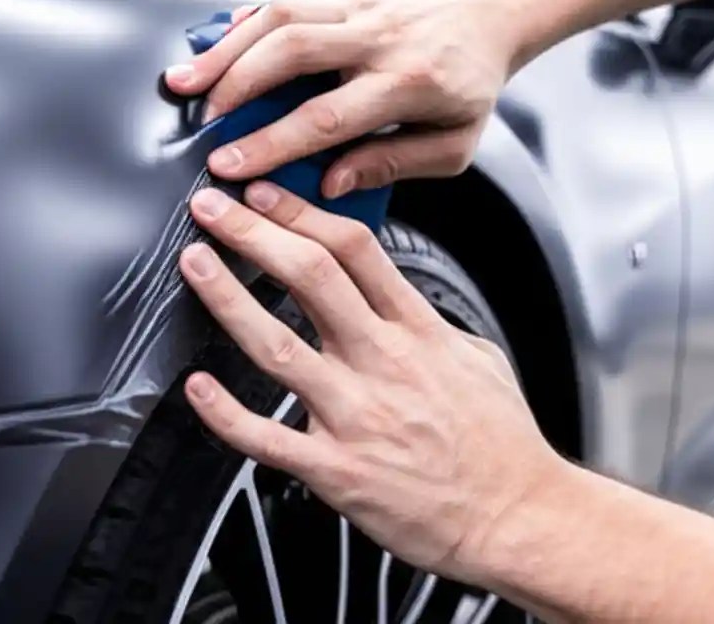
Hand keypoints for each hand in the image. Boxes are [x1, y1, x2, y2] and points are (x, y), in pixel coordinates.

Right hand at [163, 0, 517, 197]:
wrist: (487, 18)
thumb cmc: (468, 89)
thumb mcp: (452, 146)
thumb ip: (392, 165)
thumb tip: (330, 184)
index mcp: (409, 84)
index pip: (327, 117)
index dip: (272, 143)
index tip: (229, 166)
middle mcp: (379, 39)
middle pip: (293, 52)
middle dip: (236, 85)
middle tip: (199, 122)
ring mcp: (359, 10)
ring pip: (281, 17)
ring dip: (227, 49)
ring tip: (186, 81)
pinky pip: (287, 0)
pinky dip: (246, 21)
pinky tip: (215, 42)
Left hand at [176, 181, 565, 583]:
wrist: (518, 519)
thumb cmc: (502, 445)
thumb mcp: (480, 358)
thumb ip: (430, 321)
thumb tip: (397, 297)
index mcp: (418, 331)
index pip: (355, 249)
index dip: (301, 212)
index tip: (266, 194)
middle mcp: (384, 362)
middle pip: (310, 276)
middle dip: (254, 233)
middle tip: (214, 209)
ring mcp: (357, 415)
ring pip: (277, 345)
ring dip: (227, 299)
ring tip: (195, 265)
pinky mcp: (337, 469)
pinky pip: (267, 437)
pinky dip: (225, 412)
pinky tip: (196, 387)